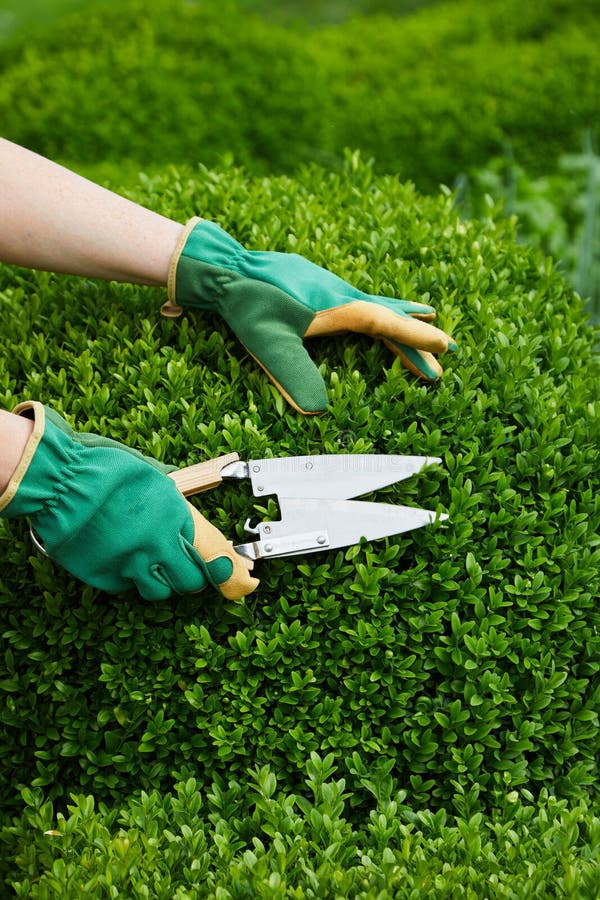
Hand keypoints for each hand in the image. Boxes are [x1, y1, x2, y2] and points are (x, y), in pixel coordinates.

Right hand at [0, 402, 257, 600]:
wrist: (60, 481)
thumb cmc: (103, 469)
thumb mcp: (153, 477)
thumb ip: (174, 506)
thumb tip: (188, 522)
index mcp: (175, 516)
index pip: (214, 555)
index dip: (226, 571)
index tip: (237, 579)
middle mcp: (158, 545)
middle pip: (189, 582)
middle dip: (189, 577)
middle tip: (180, 566)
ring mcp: (130, 564)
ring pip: (158, 591)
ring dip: (158, 581)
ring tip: (146, 562)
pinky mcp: (105, 577)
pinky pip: (124, 587)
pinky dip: (125, 577)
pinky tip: (116, 557)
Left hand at [163, 219, 456, 413]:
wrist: (225, 268)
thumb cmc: (248, 305)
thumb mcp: (269, 344)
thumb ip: (293, 376)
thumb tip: (318, 412)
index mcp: (338, 307)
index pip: (387, 324)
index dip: (417, 338)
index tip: (445, 347)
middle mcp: (340, 294)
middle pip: (389, 317)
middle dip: (417, 338)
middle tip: (445, 358)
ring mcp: (330, 286)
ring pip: (376, 306)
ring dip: (400, 322)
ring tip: (425, 323)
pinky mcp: (316, 284)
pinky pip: (360, 300)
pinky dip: (379, 312)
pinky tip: (374, 316)